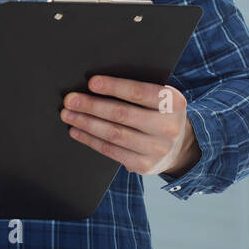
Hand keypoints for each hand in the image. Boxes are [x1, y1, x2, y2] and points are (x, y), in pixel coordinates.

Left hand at [60, 75, 199, 176]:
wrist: (180, 147)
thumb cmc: (160, 114)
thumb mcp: (160, 98)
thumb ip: (138, 91)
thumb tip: (96, 84)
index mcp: (173, 103)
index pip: (139, 92)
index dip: (114, 87)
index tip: (91, 82)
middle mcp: (168, 127)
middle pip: (122, 114)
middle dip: (92, 106)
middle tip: (70, 100)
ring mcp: (157, 149)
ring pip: (114, 134)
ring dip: (86, 123)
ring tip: (68, 114)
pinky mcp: (144, 165)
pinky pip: (111, 151)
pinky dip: (90, 140)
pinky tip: (77, 131)